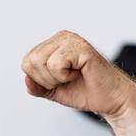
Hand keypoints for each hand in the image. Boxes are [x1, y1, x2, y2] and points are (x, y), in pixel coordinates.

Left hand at [21, 31, 135, 118]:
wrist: (109, 99)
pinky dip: (65, 76)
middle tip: (67, 80)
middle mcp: (61, 37)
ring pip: (41, 62)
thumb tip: (26, 80)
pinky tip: (80, 73)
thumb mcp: (53, 91)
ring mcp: (71, 40)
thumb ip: (37, 86)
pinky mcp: (81, 47)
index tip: (59, 81)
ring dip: (56, 78)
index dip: (39, 80)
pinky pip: (56, 64)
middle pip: (31, 62)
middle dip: (46, 80)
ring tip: (73, 76)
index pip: (26, 62)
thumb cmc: (84, 91)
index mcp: (53, 44)